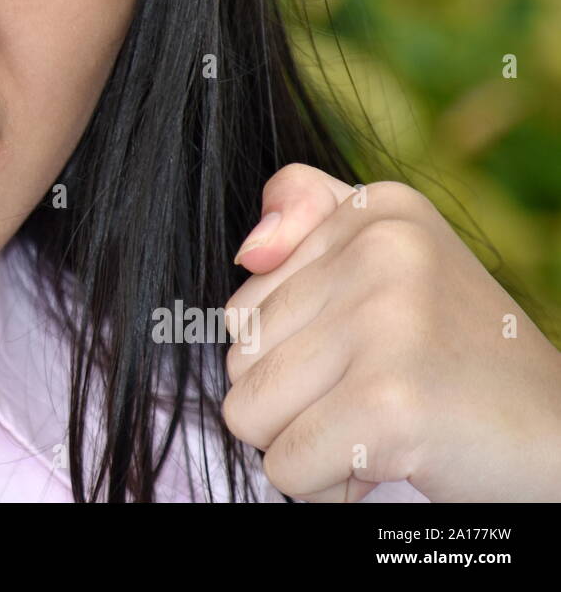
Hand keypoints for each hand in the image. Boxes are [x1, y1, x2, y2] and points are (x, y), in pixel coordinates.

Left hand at [222, 164, 560, 500]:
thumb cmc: (452, 361)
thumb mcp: (388, 262)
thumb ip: (305, 219)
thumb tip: (248, 251)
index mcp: (379, 209)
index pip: (246, 287)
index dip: (290, 341)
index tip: (365, 342)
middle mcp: (383, 248)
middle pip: (240, 352)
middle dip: (293, 396)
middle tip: (376, 392)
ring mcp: (387, 321)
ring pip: (247, 409)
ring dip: (301, 441)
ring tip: (375, 425)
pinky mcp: (389, 401)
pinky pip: (286, 463)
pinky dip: (325, 485)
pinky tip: (386, 460)